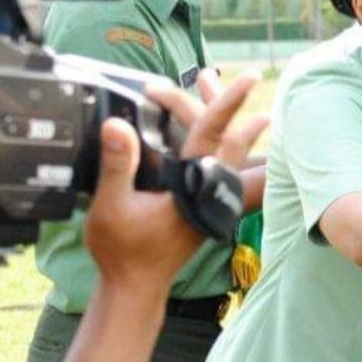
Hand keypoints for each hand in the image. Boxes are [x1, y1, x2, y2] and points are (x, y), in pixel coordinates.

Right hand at [85, 74, 268, 298]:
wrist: (137, 286)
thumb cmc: (123, 250)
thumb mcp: (111, 206)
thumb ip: (118, 165)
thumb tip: (118, 124)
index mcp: (191, 184)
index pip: (213, 133)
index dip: (229, 102)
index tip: (250, 80)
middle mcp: (208, 189)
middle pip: (230, 137)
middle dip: (235, 106)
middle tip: (250, 76)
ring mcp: (209, 198)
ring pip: (229, 153)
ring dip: (231, 124)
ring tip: (230, 96)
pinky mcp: (204, 205)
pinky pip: (220, 169)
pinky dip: (222, 146)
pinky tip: (216, 138)